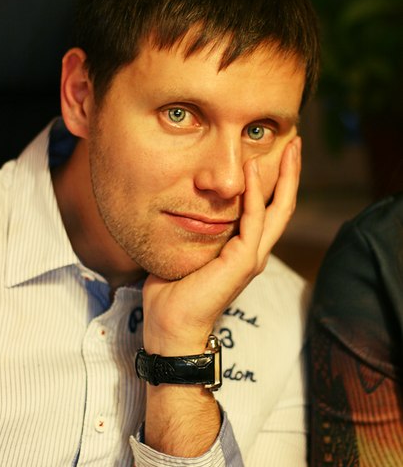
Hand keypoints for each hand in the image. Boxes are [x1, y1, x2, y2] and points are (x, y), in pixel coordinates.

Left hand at [142, 136, 300, 355]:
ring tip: (289, 147)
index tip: (276, 154)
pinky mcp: (243, 261)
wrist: (171, 325)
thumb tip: (183, 207)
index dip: (275, 182)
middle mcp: (253, 252)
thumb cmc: (174, 292)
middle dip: (291, 173)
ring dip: (285, 176)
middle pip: (283, 206)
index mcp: (243, 250)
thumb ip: (195, 231)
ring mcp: (252, 257)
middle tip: (296, 142)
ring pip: (278, 210)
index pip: (268, 210)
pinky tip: (252, 170)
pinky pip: (253, 219)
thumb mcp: (188, 251)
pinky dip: (255, 193)